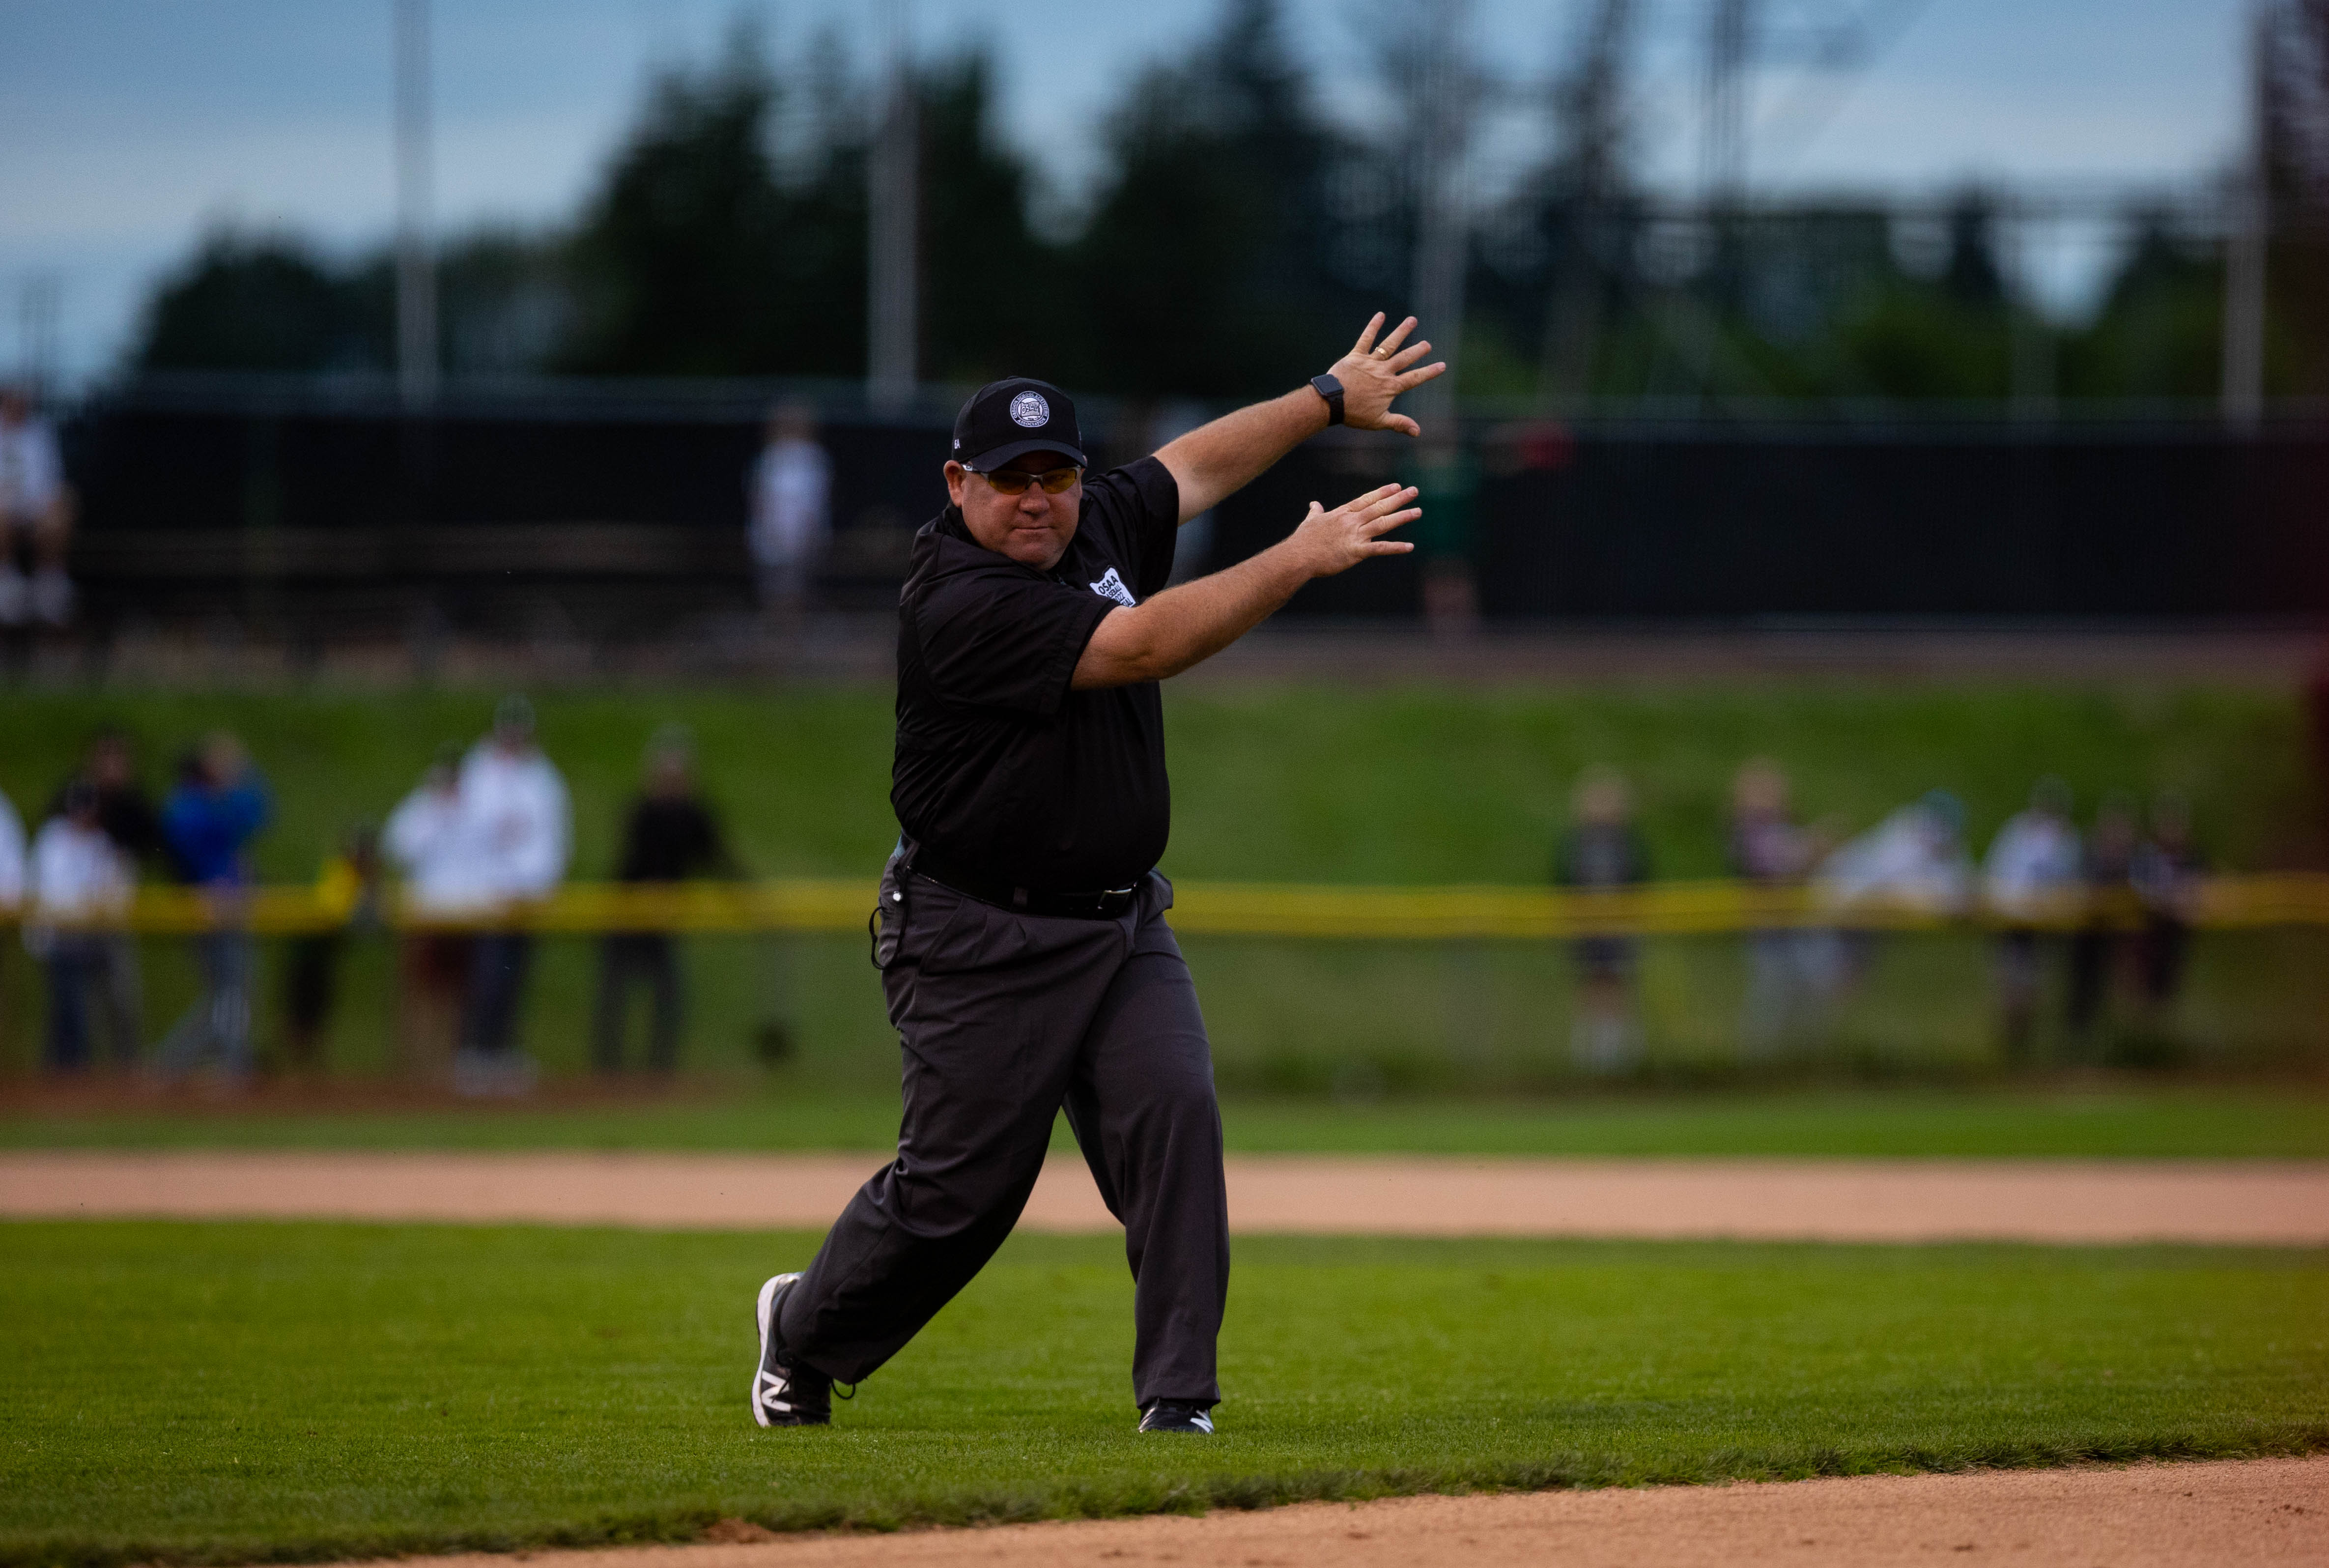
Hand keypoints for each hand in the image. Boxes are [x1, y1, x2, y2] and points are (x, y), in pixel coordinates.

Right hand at [1288, 484, 1419, 577]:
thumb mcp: (1310, 522)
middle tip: (1414, 491)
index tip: (1397, 486)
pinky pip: (1380, 549)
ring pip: (1383, 523)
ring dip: (1402, 517)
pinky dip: (1396, 548)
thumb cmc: (1303, 540)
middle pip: (1379, 507)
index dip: (1383, 492)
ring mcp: (1354, 536)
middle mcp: (1351, 521)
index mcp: (1342, 514)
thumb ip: (1315, 512)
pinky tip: (1410, 546)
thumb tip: (1313, 504)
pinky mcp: (1356, 552)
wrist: (1298, 556)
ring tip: (1418, 511)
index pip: (1366, 499)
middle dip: (1398, 499)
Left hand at [1326, 314, 1446, 436]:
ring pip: (1389, 344)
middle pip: (1404, 358)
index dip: (1429, 372)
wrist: (1331, 403)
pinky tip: (1381, 315)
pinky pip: (1366, 339)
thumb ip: (1399, 423)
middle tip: (1427, 344)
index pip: (1414, 378)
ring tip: (1412, 320)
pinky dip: (1373, 326)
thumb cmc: (1354, 414)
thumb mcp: (1379, 421)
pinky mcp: (1356, 356)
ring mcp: (1370, 362)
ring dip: (1401, 332)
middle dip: (1417, 351)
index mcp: (1390, 387)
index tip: (1442, 365)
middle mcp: (1383, 372)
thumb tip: (1418, 432)